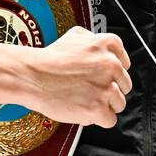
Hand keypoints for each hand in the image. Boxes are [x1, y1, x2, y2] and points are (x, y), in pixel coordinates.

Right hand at [0, 26, 131, 127]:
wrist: (31, 76)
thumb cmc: (49, 59)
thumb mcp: (75, 36)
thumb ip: (95, 42)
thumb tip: (110, 54)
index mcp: (107, 45)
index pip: (124, 64)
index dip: (112, 73)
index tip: (101, 77)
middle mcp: (111, 65)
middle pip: (124, 86)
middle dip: (108, 90)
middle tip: (88, 90)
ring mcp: (106, 88)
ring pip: (119, 104)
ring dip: (103, 105)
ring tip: (83, 100)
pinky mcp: (99, 108)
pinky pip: (110, 120)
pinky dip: (97, 119)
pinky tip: (82, 110)